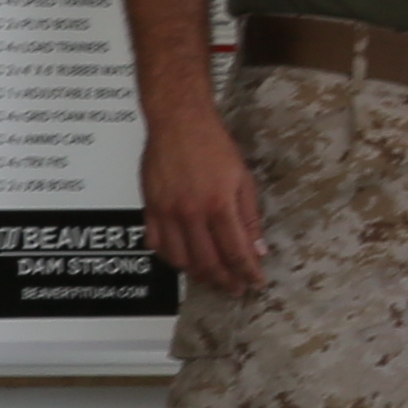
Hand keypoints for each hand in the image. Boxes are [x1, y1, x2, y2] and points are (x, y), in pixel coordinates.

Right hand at [143, 93, 264, 296]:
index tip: (254, 282)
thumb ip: (249, 217)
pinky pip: (157, 244)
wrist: (178, 121)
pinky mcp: (150, 208)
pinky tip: (183, 258)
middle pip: (208, 263)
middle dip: (225, 280)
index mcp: (218, 205)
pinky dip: (170, 257)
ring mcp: (167, 212)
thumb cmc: (211, 143)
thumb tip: (257, 248)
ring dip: (198, 273)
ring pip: (180, 260)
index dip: (247, 273)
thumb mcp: (242, 179)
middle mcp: (191, 213)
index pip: (236, 253)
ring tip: (211, 275)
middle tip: (235, 287)